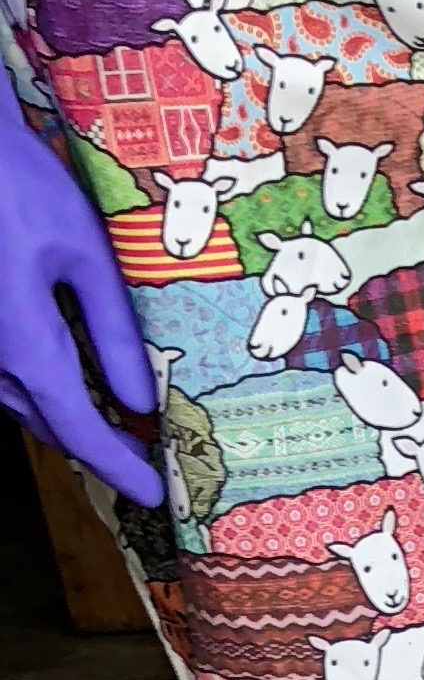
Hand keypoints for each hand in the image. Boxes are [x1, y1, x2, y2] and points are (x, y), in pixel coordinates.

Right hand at [0, 114, 159, 504]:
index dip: (117, 466)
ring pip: (14, 399)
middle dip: (93, 445)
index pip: (76, 428)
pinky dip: (33, 384)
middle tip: (145, 461)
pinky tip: (65, 377)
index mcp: (23, 343)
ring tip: (115, 426)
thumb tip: (141, 402)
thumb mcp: (84, 255)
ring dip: (60, 416)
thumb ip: (113, 332)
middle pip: (43, 422)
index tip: (153, 495)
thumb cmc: (18, 184)